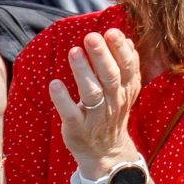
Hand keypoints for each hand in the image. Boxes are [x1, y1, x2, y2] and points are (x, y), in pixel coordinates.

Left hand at [48, 30, 144, 175]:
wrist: (106, 153)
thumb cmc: (111, 114)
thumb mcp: (124, 91)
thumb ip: (126, 67)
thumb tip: (126, 41)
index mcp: (126, 91)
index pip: (128, 67)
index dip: (120, 49)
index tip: (111, 31)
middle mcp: (114, 103)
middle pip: (110, 77)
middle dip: (102, 56)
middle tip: (91, 36)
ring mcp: (96, 117)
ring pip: (92, 93)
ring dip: (83, 72)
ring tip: (74, 51)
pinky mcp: (77, 129)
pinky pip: (71, 114)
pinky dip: (62, 99)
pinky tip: (54, 83)